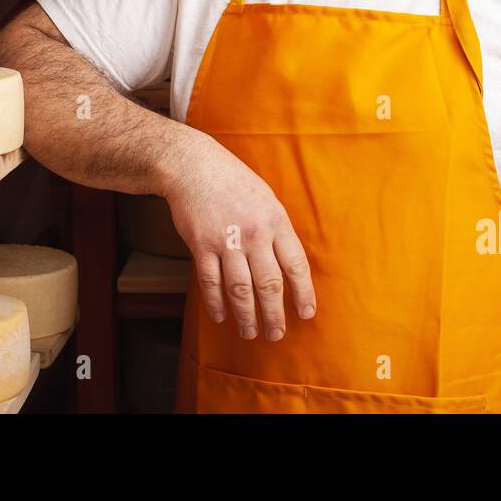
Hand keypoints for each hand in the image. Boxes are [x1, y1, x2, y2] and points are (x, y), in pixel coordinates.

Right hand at [157, 130, 315, 341]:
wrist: (194, 166)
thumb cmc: (233, 181)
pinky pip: (211, 282)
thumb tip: (288, 263)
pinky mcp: (201, 245)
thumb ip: (278, 229)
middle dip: (274, 315)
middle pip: (269, 284)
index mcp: (276, 221)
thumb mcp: (266, 198)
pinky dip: (216, 302)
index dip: (303, 293)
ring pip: (240, 289)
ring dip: (246, 316)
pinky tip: (221, 316)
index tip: (306, 313)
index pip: (296, 265)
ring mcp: (227, 241)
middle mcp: (254, 234)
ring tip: (250, 332)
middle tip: (276, 334)